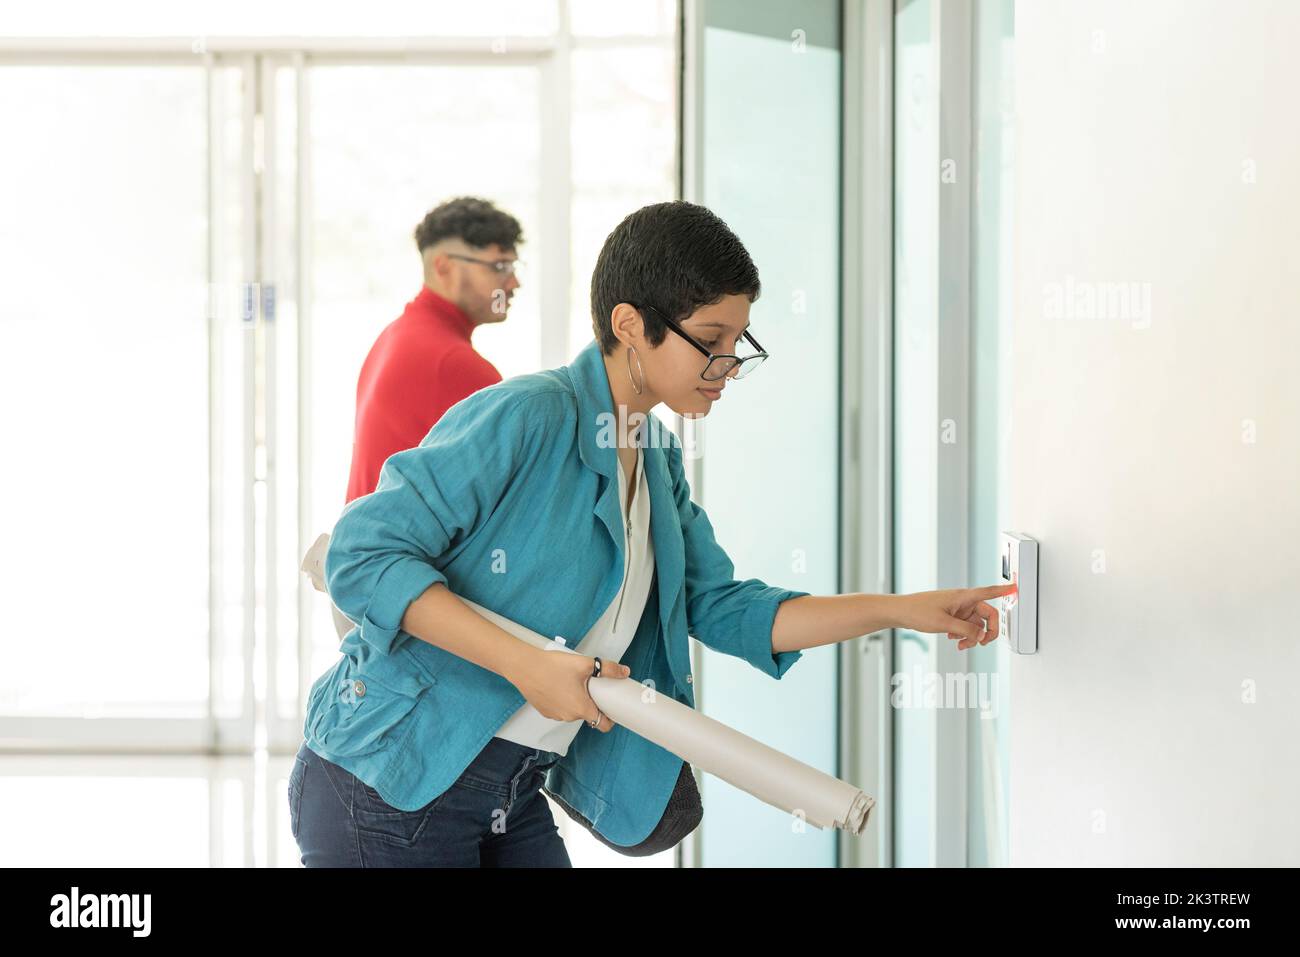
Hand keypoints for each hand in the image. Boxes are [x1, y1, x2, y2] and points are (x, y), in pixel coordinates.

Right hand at [512, 648, 632, 731]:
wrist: (523, 667)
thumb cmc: (552, 667)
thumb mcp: (585, 664)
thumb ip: (608, 669)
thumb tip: (624, 671)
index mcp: (581, 709)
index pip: (603, 725)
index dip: (610, 718)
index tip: (611, 707)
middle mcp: (568, 717)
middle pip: (587, 714)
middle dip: (591, 702)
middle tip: (590, 685)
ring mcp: (555, 715)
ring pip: (573, 711)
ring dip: (576, 701)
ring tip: (572, 682)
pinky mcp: (544, 711)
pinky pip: (560, 709)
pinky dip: (563, 700)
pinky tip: (559, 684)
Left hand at [894, 583, 1017, 649]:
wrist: (900, 612)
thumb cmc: (917, 611)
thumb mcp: (944, 624)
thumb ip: (966, 631)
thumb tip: (982, 636)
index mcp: (963, 596)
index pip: (989, 592)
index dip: (1004, 590)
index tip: (1017, 588)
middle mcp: (962, 601)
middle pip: (986, 615)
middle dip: (987, 631)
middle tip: (983, 643)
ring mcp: (957, 608)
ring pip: (975, 624)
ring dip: (972, 636)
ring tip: (960, 645)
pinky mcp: (951, 614)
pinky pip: (965, 626)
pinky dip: (963, 634)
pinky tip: (953, 639)